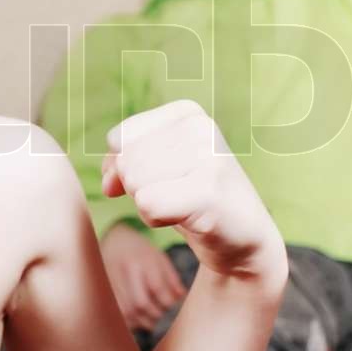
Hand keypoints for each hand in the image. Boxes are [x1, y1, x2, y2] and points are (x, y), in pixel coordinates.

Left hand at [100, 100, 283, 281]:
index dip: (124, 168)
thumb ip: (122, 161)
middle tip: (175, 197)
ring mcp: (208, 157)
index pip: (119, 138)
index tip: (158, 180)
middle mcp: (200, 127)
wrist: (242, 237)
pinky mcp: (208, 191)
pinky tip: (187, 218)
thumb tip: (108, 184)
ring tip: (183, 205)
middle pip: (125, 161)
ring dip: (150, 204)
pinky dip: (157, 219)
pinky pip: (148, 205)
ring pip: (134, 182)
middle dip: (139, 188)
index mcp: (187, 113)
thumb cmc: (193, 198)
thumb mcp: (156, 167)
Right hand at [100, 225, 185, 330]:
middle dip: (155, 315)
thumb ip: (172, 278)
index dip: (168, 302)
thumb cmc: (141, 251)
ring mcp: (111, 282)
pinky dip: (129, 322)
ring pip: (127, 312)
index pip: (156, 288)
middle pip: (140, 303)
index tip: (172, 305)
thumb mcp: (160, 258)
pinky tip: (137, 320)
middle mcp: (124, 271)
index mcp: (141, 260)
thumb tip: (181, 298)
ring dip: (142, 322)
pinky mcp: (104, 291)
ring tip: (151, 321)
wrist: (112, 241)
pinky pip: (117, 313)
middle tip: (162, 316)